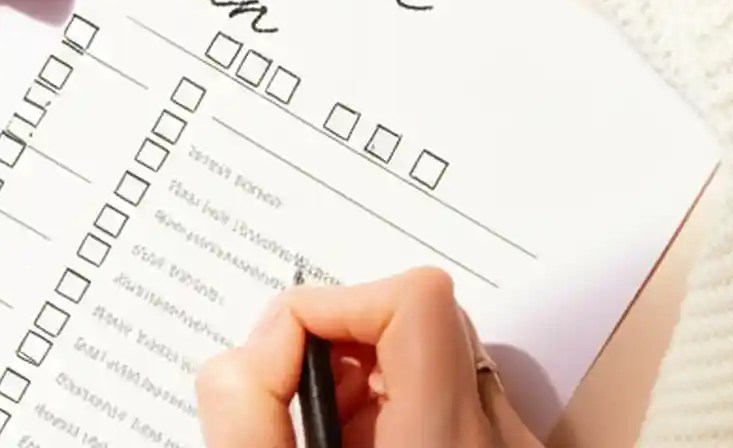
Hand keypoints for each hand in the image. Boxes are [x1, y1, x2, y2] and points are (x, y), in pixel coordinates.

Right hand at [196, 268, 542, 447]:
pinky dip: (388, 411)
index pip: (415, 298)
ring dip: (359, 383)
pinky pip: (446, 396)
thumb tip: (238, 354)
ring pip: (429, 357)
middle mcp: (493, 438)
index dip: (331, 305)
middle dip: (335, 349)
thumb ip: (245, 416)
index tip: (283, 353)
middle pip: (416, 319)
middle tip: (295, 410)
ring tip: (323, 440)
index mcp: (448, 440)